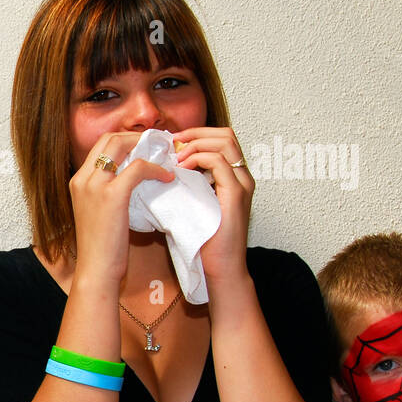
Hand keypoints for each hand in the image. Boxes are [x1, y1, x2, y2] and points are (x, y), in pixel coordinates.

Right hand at [69, 131, 173, 286]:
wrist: (96, 270)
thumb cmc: (102, 248)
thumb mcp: (99, 212)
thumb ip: (108, 192)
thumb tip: (132, 180)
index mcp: (78, 181)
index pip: (100, 145)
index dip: (125, 140)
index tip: (145, 146)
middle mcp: (82, 178)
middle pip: (110, 138)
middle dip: (136, 137)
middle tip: (158, 145)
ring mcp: (95, 185)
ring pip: (121, 146)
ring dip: (147, 147)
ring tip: (164, 156)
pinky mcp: (112, 195)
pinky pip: (138, 168)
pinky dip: (155, 169)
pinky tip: (167, 177)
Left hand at [174, 127, 252, 287]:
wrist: (220, 269)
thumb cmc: (203, 242)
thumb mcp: (191, 206)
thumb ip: (185, 186)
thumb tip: (159, 171)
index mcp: (233, 177)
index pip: (221, 139)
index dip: (196, 134)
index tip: (171, 142)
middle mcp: (242, 177)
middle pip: (226, 134)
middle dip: (195, 132)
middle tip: (171, 142)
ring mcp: (242, 184)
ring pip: (225, 142)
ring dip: (195, 143)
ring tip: (174, 156)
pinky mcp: (236, 195)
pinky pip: (219, 163)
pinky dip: (198, 158)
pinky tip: (181, 167)